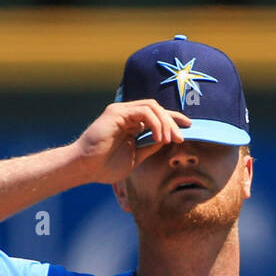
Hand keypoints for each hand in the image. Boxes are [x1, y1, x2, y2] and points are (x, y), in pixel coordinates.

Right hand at [71, 100, 191, 184]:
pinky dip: (155, 123)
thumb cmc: (105, 166)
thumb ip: (150, 147)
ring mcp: (121, 112)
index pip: (157, 116)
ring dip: (165, 122)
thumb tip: (168, 140)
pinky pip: (143, 111)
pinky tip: (159, 137)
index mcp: (131, 125)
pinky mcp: (117, 112)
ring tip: (170, 139)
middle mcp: (127, 115)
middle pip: (157, 109)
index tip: (189, 127)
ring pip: (152, 107)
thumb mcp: (136, 157)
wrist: (85, 168)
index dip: (174, 119)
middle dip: (173, 122)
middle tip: (181, 138)